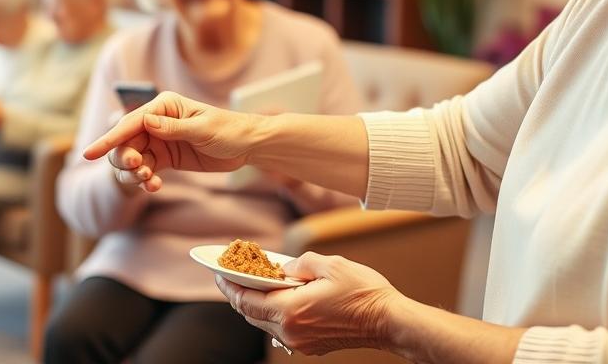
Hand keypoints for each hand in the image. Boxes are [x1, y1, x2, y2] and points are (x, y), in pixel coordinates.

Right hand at [83, 91, 263, 192]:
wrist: (246, 146)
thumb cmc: (229, 130)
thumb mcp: (203, 129)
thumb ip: (173, 128)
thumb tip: (146, 122)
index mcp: (163, 106)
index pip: (130, 122)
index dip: (110, 138)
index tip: (89, 154)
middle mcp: (156, 121)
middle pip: (125, 142)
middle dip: (125, 158)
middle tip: (140, 170)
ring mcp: (159, 140)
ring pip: (133, 158)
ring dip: (136, 172)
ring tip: (150, 180)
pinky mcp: (165, 158)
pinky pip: (146, 170)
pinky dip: (146, 181)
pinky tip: (155, 186)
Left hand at [216, 252, 402, 355]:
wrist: (388, 321)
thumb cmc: (363, 292)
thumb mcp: (331, 264)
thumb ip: (300, 263)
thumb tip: (286, 268)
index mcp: (291, 311)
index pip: (247, 301)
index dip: (229, 286)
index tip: (218, 272)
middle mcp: (291, 331)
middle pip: (251, 314)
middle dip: (239, 294)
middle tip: (231, 274)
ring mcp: (301, 342)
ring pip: (265, 323)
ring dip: (256, 304)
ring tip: (253, 283)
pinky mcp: (311, 345)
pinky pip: (281, 329)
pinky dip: (273, 312)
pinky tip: (278, 297)